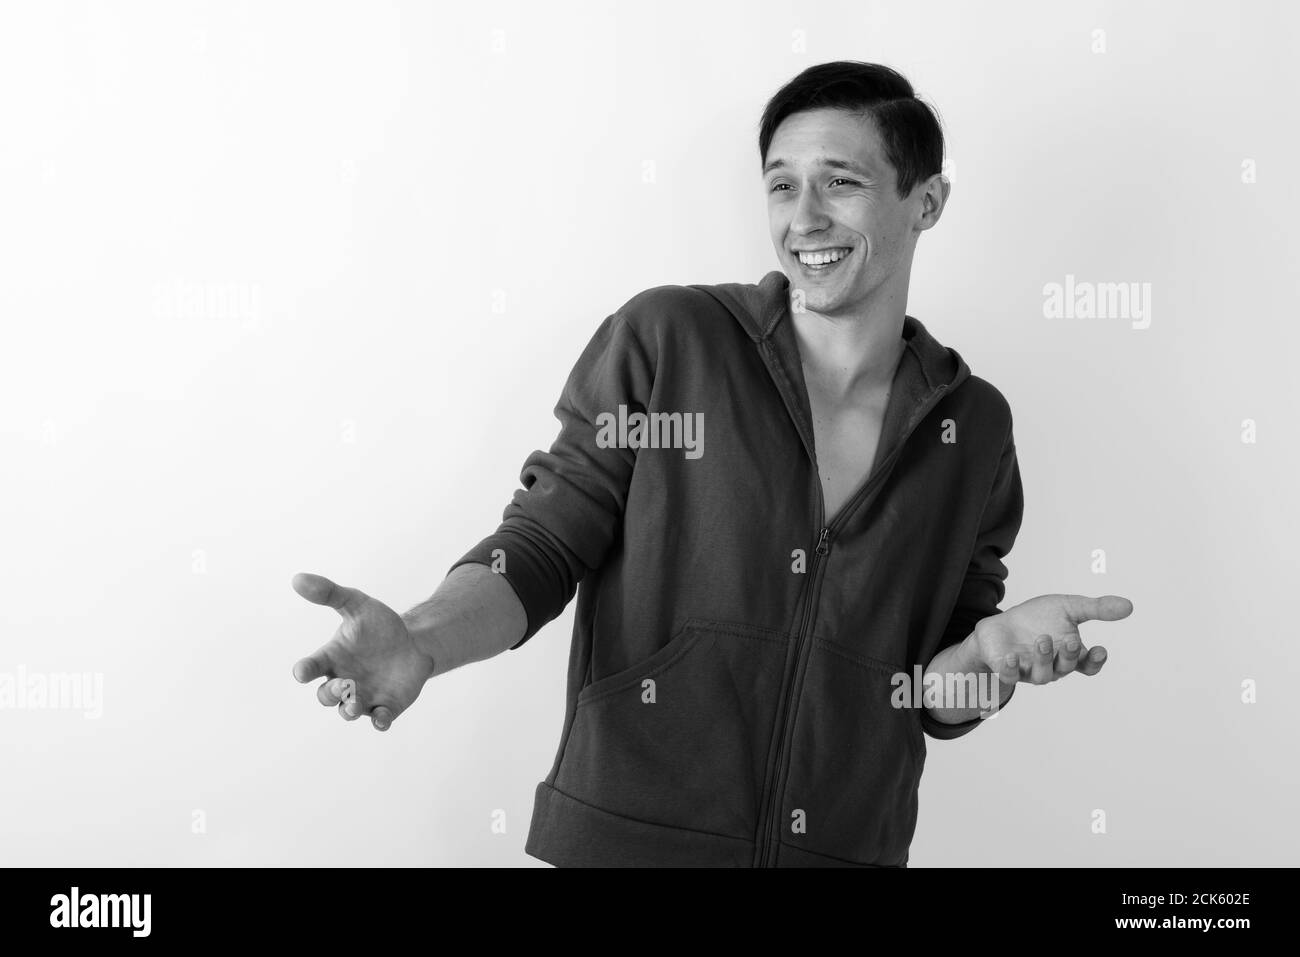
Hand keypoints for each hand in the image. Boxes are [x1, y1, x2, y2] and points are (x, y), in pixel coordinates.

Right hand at [291, 572, 435, 730]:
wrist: (413, 643)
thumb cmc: (378, 626)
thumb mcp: (357, 604)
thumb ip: (330, 593)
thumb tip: (297, 578)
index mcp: (333, 658)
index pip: (312, 666)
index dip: (305, 669)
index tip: (301, 671)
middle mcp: (344, 681)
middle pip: (327, 695)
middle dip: (330, 693)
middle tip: (340, 686)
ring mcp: (364, 696)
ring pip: (349, 710)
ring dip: (349, 710)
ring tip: (353, 706)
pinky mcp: (386, 707)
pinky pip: (380, 719)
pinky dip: (380, 721)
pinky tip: (382, 719)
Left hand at [963, 593, 1133, 688]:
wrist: (1002, 626)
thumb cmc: (1037, 619)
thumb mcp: (1068, 607)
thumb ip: (1096, 608)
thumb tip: (1129, 606)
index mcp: (1070, 654)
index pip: (1088, 665)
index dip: (1095, 661)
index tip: (1101, 650)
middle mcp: (1053, 666)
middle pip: (1066, 668)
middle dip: (1068, 655)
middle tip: (1069, 639)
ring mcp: (1030, 671)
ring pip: (1042, 674)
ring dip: (1044, 659)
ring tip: (1042, 640)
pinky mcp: (1007, 670)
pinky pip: (1010, 676)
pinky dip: (1012, 669)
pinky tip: (1012, 657)